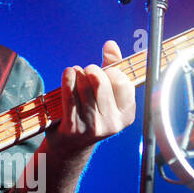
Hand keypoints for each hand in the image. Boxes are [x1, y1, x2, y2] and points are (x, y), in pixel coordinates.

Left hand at [51, 40, 136, 155]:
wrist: (70, 147)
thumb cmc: (90, 114)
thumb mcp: (106, 95)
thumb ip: (112, 67)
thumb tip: (110, 45)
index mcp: (125, 115)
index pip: (123, 82)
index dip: (112, 71)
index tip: (104, 71)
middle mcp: (111, 123)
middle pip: (101, 82)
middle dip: (92, 70)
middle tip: (87, 70)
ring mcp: (92, 127)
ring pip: (84, 87)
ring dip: (78, 73)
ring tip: (75, 73)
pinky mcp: (73, 128)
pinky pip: (69, 97)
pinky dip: (68, 80)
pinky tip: (68, 73)